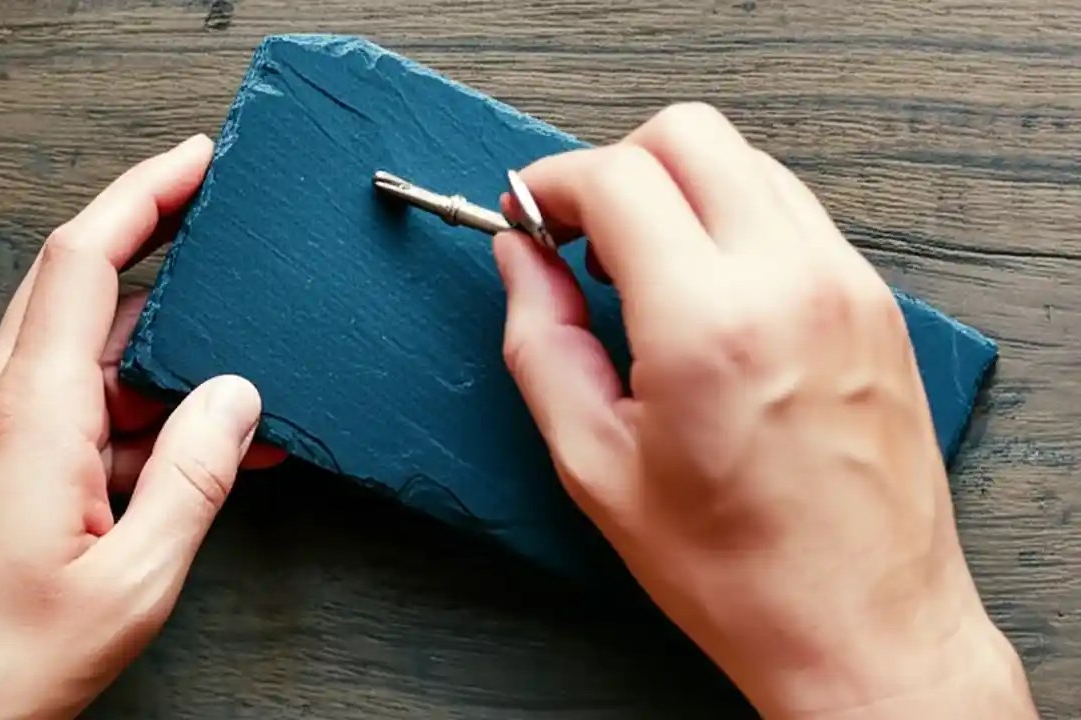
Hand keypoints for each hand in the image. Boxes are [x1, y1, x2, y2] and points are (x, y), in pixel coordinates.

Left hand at [0, 134, 284, 719]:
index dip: (144, 194)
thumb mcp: (133, 579)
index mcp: (28, 414)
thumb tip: (236, 397)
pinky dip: (138, 422)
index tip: (195, 161)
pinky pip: (76, 416)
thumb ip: (195, 476)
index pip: (83, 259)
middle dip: (164, 261)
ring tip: (241, 402)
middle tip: (232, 252)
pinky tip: (196, 454)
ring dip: (164, 369)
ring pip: (88, 363)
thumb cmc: (2, 667)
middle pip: (85, 295)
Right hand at [494, 103, 1035, 717]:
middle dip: (616, 165)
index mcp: (706, 326)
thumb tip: (520, 261)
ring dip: (677, 187)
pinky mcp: (874, 302)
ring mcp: (845, 285)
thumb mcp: (596, 464)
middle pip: (688, 133)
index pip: (618, 178)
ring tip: (642, 269)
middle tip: (581, 235)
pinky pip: (792, 209)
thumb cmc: (734, 568)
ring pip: (745, 159)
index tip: (529, 215)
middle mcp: (789, 283)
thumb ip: (541, 342)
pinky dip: (733, 217)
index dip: (553, 183)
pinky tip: (704, 288)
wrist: (862, 626)